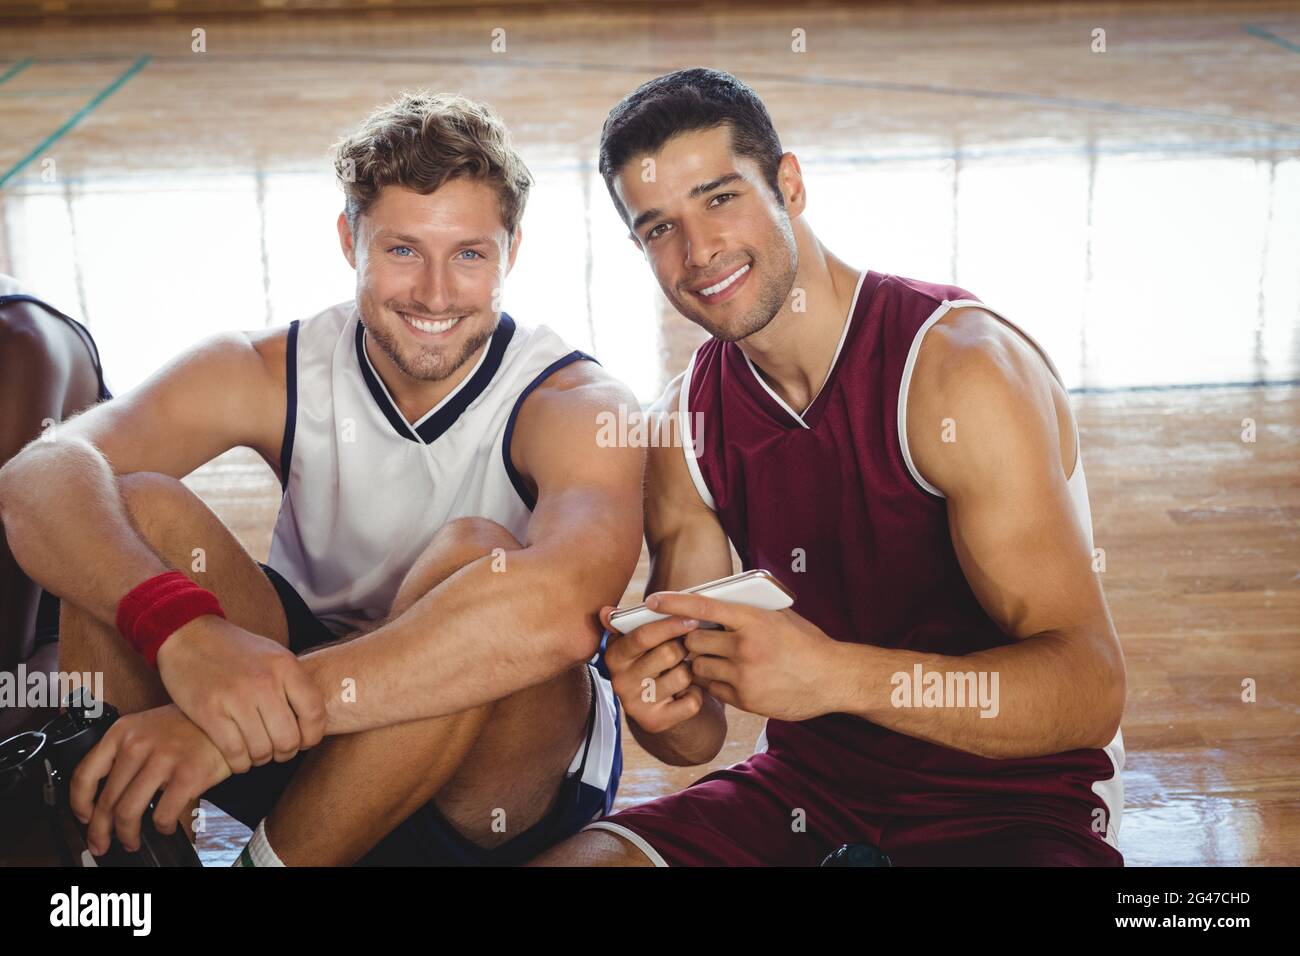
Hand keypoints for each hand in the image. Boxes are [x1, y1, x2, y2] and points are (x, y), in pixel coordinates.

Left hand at [69, 704, 231, 855]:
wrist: (229, 718)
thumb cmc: (190, 725)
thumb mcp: (148, 727)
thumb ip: (124, 753)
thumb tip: (105, 794)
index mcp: (123, 731)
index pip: (85, 774)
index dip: (79, 804)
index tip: (84, 817)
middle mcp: (138, 744)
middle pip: (107, 800)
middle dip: (100, 831)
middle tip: (101, 843)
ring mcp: (163, 759)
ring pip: (128, 812)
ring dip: (127, 836)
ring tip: (131, 841)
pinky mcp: (188, 775)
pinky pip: (162, 815)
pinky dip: (161, 828)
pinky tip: (164, 827)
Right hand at [155, 615, 325, 772]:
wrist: (189, 635)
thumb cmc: (236, 649)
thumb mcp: (274, 655)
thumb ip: (294, 682)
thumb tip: (313, 720)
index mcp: (285, 666)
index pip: (315, 713)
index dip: (312, 736)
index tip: (304, 741)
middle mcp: (264, 682)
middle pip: (288, 739)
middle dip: (285, 752)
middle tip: (277, 750)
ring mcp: (236, 698)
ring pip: (262, 751)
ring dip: (261, 759)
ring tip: (256, 752)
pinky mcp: (209, 712)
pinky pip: (234, 753)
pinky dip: (239, 763)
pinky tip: (238, 756)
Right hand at [599, 605, 708, 734]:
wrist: (654, 706)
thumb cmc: (650, 660)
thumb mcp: (639, 642)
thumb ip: (629, 623)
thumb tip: (606, 612)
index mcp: (614, 655)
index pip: (642, 636)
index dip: (670, 625)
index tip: (692, 618)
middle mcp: (620, 681)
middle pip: (668, 654)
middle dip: (683, 648)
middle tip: (685, 648)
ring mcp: (636, 704)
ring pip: (683, 676)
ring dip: (690, 671)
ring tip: (682, 670)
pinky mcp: (654, 722)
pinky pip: (691, 702)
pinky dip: (697, 694)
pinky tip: (687, 691)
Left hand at [644, 591, 841, 721]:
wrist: (832, 678)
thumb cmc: (805, 642)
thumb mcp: (779, 616)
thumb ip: (746, 611)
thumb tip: (711, 605)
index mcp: (754, 619)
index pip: (702, 606)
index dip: (673, 602)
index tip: (651, 601)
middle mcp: (745, 646)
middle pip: (693, 640)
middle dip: (690, 639)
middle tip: (696, 637)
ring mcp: (743, 675)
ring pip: (698, 666)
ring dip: (700, 661)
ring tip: (715, 657)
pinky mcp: (745, 699)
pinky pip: (712, 688)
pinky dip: (714, 681)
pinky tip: (729, 676)